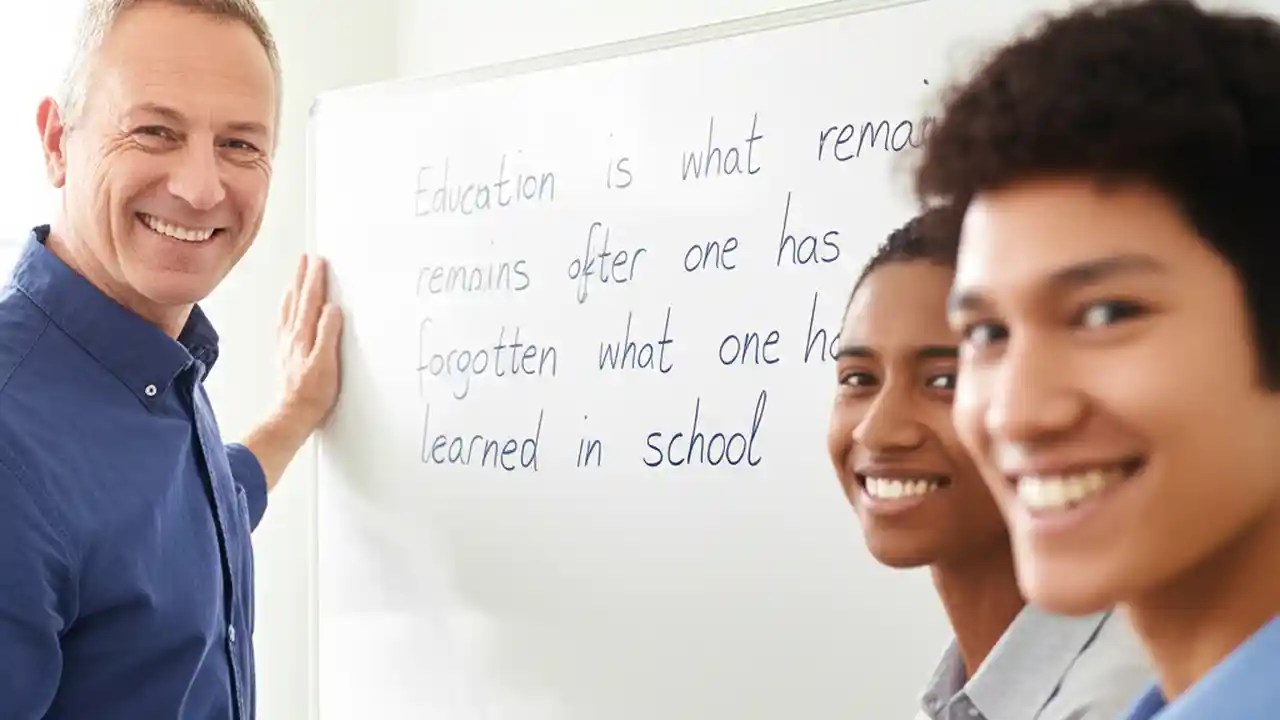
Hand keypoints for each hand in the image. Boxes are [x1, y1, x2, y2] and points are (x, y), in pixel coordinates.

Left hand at [276, 253, 342, 433]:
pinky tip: (288, 307)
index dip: (316, 279)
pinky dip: (287, 308)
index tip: (319, 261)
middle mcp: (292, 336)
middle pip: (298, 299)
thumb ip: (328, 334)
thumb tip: (331, 309)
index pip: (311, 300)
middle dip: (304, 277)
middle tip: (307, 258)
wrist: (293, 413)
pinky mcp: (286, 353)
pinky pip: (284, 321)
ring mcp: (287, 344)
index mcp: (304, 335)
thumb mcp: (327, 363)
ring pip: (290, 308)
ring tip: (298, 275)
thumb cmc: (313, 393)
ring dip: (295, 288)